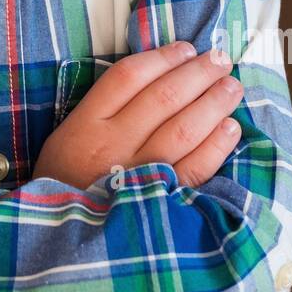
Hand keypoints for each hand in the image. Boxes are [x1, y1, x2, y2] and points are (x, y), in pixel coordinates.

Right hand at [31, 41, 242, 190]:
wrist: (59, 242)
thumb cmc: (66, 183)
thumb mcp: (68, 138)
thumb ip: (103, 110)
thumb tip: (156, 78)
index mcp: (86, 125)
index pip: (129, 77)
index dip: (162, 58)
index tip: (186, 48)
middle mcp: (112, 145)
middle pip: (163, 98)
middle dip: (197, 74)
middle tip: (221, 58)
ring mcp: (137, 175)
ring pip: (183, 129)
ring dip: (213, 103)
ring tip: (232, 87)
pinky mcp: (158, 202)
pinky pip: (195, 168)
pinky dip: (216, 146)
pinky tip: (231, 129)